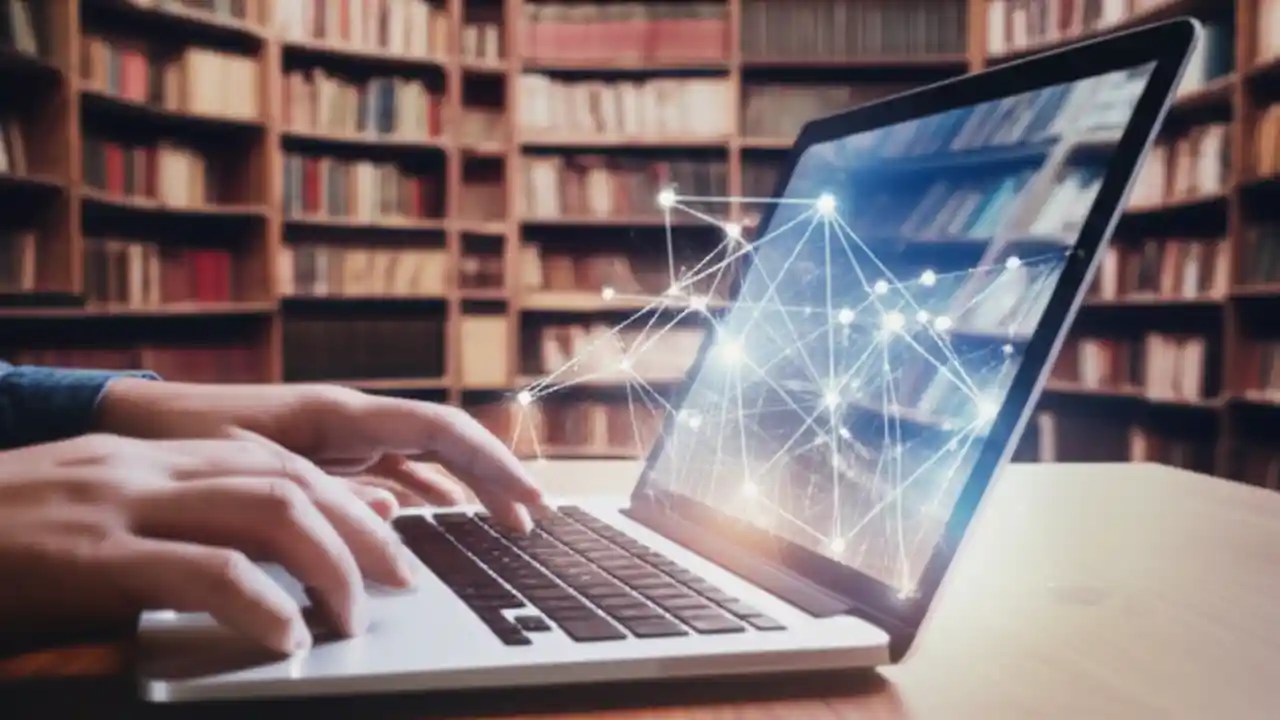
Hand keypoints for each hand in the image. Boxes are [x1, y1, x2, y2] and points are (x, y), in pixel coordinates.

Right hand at [0, 433, 398, 653]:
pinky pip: (203, 570)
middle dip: (361, 531)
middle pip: (291, 479)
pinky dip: (260, 604)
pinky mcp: (90, 556)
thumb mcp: (95, 518)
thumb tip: (257, 559)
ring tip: (351, 617)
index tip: (388, 541)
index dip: (347, 500)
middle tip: (399, 583)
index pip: (278, 461)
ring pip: (267, 509)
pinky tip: (285, 638)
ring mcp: (119, 504)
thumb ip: (175, 522)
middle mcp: (147, 466)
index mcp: (152, 456)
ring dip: (329, 563)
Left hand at [96, 381, 548, 531]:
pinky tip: (441, 516)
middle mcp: (351, 420)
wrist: (132, 424)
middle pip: (445, 444)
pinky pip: (392, 474)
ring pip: (423, 460)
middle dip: (493, 477)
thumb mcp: (254, 468)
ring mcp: (340, 439)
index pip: (441, 430)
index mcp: (340, 412)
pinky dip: (425, 495)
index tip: (529, 498)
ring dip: (465, 489)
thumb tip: (396, 515)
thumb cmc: (185, 437)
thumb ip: (325, 489)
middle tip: (530, 521)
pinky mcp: (324, 458)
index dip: (492, 462)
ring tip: (500, 524)